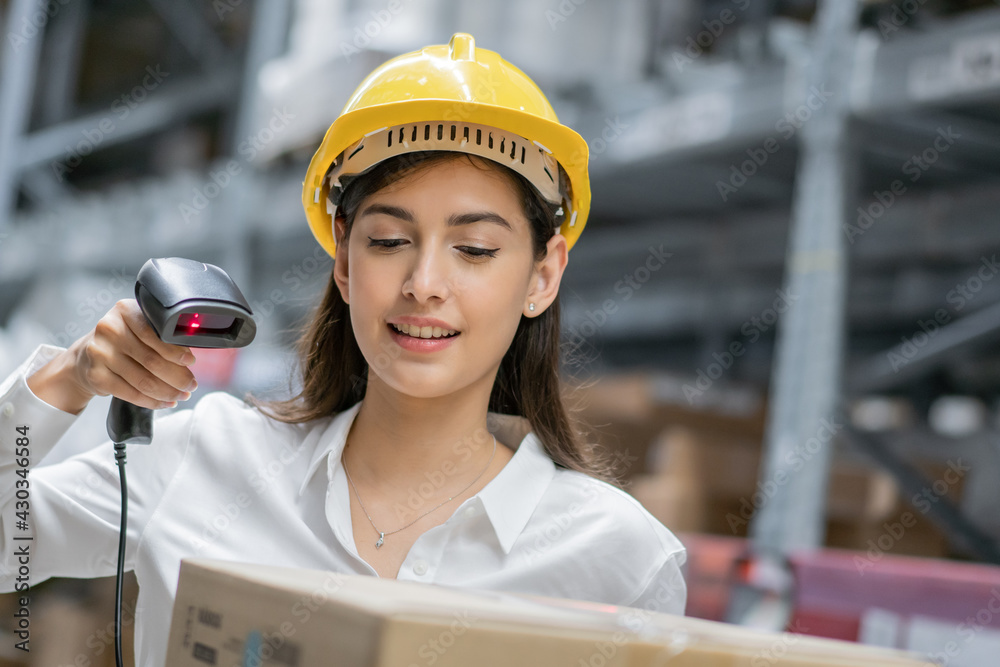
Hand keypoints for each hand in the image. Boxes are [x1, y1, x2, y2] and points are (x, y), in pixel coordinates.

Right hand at [27, 299, 197, 413]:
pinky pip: (131, 393)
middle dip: (178, 376)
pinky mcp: (96, 376)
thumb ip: (161, 334)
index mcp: (124, 310)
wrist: (86, 357)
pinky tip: (164, 402)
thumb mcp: (139, 327)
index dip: (176, 350)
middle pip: (152, 359)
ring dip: (168, 392)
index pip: (155, 333)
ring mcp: (100, 353)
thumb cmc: (123, 341)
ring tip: (182, 395)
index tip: (191, 361)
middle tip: (191, 385)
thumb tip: (190, 357)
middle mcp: (109, 329)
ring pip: (144, 379)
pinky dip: (152, 401)